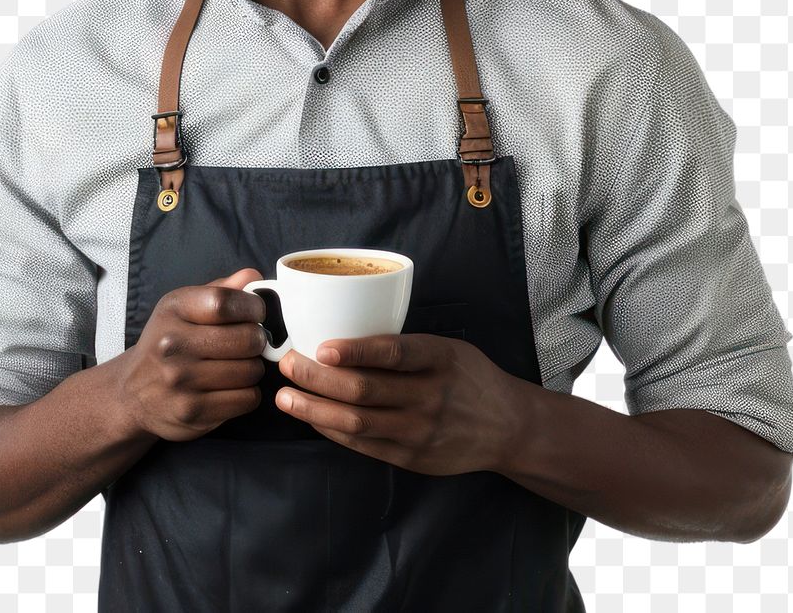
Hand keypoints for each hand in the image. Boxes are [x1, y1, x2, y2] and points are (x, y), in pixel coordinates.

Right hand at [114, 268, 266, 441]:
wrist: (132, 392)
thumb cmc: (168, 342)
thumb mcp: (185, 307)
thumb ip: (221, 289)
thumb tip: (254, 276)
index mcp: (172, 310)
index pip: (225, 302)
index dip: (252, 306)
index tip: (256, 312)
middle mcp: (172, 344)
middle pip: (246, 338)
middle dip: (256, 340)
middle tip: (248, 342)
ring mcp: (181, 381)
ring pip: (251, 371)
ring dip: (252, 368)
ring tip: (237, 365)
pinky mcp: (192, 412)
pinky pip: (247, 399)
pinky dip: (247, 394)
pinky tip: (231, 388)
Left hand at [276, 334, 527, 475]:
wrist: (507, 427)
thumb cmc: (469, 376)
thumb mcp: (447, 348)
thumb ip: (405, 346)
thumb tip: (343, 334)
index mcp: (440, 358)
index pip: (394, 353)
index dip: (357, 351)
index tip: (322, 346)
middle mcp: (430, 396)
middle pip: (365, 390)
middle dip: (318, 378)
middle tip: (287, 364)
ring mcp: (420, 431)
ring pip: (358, 422)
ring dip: (316, 409)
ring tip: (285, 397)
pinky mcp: (410, 458)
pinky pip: (363, 445)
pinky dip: (332, 431)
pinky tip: (311, 417)